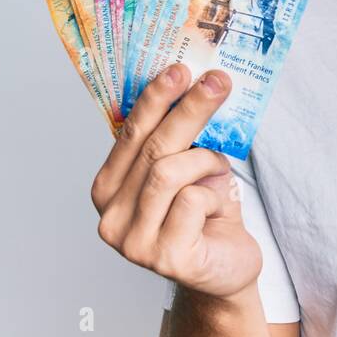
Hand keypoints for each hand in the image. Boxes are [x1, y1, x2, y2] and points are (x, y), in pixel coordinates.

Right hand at [91, 64, 262, 299]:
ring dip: (205, 162)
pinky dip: (214, 196)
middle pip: (152, 147)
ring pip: (169, 171)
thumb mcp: (190, 167)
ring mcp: (133, 241)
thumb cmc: (205, 213)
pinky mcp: (164, 258)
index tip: (178, 70)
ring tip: (219, 170)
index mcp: (109, 187)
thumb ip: (179, 138)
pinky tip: (215, 212)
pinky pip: (193, 201)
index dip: (154, 99)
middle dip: (189, 109)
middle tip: (218, 82)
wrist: (227, 266)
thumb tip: (194, 83)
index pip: (129, 133)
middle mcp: (110, 216)